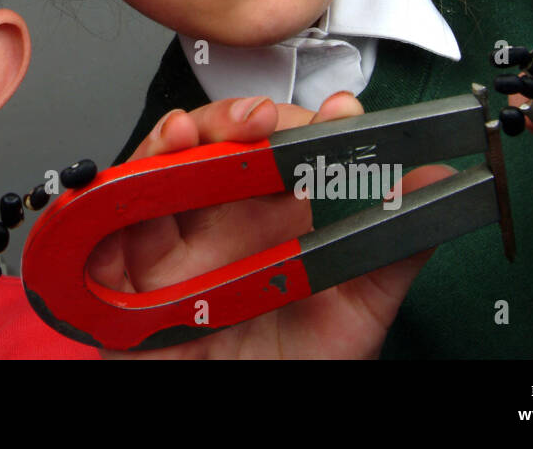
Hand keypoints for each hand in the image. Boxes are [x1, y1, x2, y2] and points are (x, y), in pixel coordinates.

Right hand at [90, 92, 451, 358]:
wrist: (233, 432)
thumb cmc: (287, 377)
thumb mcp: (353, 317)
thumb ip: (391, 253)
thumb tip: (435, 188)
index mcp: (267, 223)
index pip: (279, 153)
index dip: (300, 125)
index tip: (335, 115)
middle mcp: (214, 224)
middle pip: (210, 149)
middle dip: (228, 121)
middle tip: (258, 121)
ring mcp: (164, 246)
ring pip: (154, 173)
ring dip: (165, 144)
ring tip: (188, 134)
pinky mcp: (119, 276)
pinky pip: (97, 232)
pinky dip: (101, 204)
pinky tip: (132, 187)